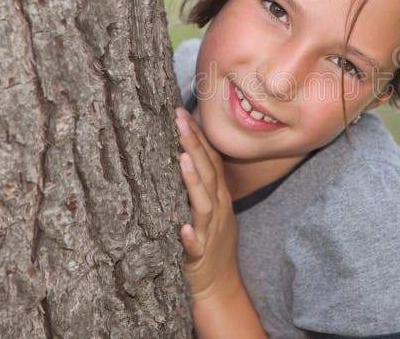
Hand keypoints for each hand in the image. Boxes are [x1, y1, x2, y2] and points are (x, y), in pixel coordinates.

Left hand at [175, 107, 240, 301]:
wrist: (220, 286)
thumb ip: (202, 182)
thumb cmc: (210, 243)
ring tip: (182, 159)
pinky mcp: (200, 257)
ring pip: (203, 204)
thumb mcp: (211, 207)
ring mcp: (210, 232)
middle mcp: (217, 210)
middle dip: (194, 145)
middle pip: (208, 173)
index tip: (182, 112)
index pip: (211, 159)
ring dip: (194, 181)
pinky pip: (196, 247)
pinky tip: (183, 228)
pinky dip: (190, 237)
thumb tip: (185, 151)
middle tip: (179, 120)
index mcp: (218, 196)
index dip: (199, 136)